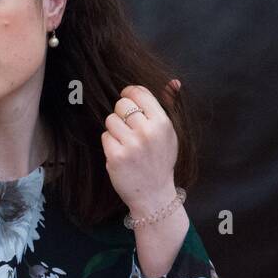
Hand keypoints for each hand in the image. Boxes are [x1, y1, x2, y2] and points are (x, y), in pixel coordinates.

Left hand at [102, 80, 181, 214]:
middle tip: (128, 127)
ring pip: (110, 119)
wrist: (154, 195)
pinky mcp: (116, 157)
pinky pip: (105, 136)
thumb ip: (168, 106)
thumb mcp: (170, 133)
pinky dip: (110, 143)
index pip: (139, 92)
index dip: (130, 93)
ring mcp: (131, 145)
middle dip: (121, 113)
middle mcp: (147, 132)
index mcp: (162, 123)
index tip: (128, 100)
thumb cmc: (161, 160)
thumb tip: (173, 82)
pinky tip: (120, 153)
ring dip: (114, 129)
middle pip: (121, 104)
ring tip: (125, 141)